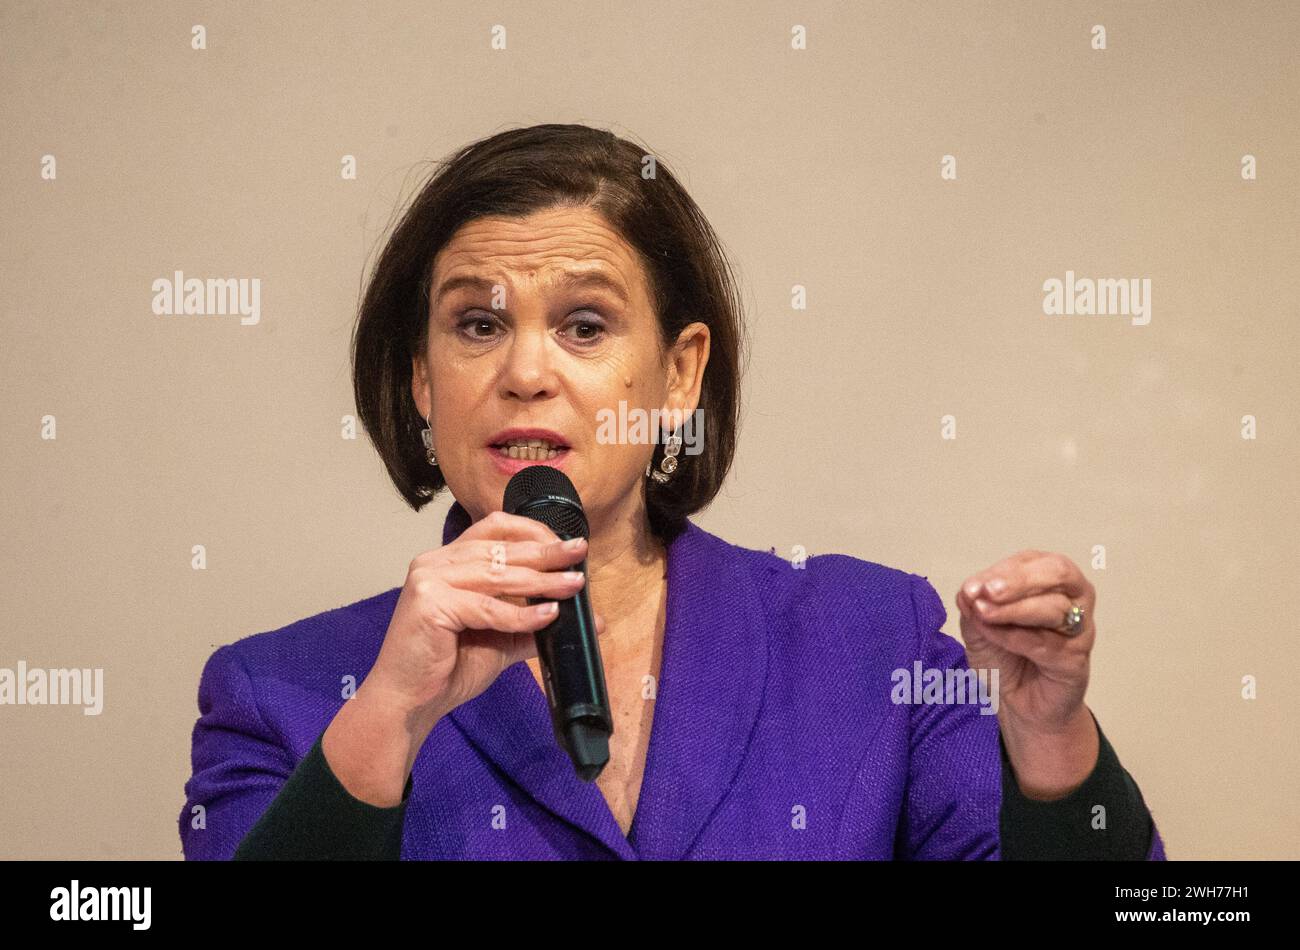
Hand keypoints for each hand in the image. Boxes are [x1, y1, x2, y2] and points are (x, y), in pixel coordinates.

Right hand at [362, 509, 607, 736]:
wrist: (409, 703)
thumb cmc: (447, 668)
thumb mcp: (500, 637)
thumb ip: (534, 622)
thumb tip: (589, 618)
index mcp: (448, 561)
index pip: (493, 529)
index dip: (532, 531)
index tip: (566, 544)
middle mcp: (434, 562)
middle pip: (500, 549)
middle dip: (545, 552)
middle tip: (579, 553)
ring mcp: (429, 579)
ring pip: (498, 575)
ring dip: (542, 581)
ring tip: (574, 585)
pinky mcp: (429, 603)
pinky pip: (488, 607)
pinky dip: (521, 614)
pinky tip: (548, 614)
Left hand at [955, 549, 1097, 797]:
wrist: (1017, 704)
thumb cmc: (1005, 656)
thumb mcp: (978, 624)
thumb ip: (974, 604)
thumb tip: (969, 590)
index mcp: (1049, 581)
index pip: (1034, 561)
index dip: (1003, 570)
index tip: (973, 586)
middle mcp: (1073, 599)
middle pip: (1058, 574)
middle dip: (1019, 579)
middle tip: (988, 590)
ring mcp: (1079, 630)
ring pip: (1054, 608)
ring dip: (1014, 609)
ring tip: (984, 612)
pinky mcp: (1076, 661)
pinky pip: (1047, 644)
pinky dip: (1016, 638)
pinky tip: (994, 637)